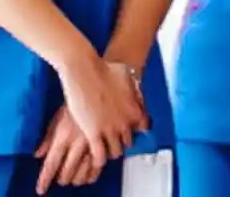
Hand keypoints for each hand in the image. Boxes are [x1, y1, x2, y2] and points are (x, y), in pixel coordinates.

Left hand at [34, 107, 102, 193]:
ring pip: (85, 171)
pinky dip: (95, 172)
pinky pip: (102, 164)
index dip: (45, 179)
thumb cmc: (77, 101)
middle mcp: (78, 142)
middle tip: (61, 179)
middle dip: (63, 178)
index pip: (51, 164)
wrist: (99, 87)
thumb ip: (48, 138)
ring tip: (76, 178)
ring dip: (79, 177)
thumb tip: (38, 154)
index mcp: (63, 136)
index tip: (41, 190)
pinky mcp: (108, 141)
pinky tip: (92, 173)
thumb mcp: (58, 118)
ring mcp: (94, 143)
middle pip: (67, 171)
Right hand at [55, 55, 147, 170]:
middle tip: (115, 142)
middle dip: (122, 143)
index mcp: (135, 110)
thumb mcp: (128, 78)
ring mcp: (110, 129)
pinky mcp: (93, 133)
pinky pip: (99, 155)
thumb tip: (137, 88)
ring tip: (105, 151)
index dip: (136, 131)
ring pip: (115, 151)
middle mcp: (126, 123)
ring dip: (111, 152)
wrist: (86, 71)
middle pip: (128, 142)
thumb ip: (134, 89)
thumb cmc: (106, 69)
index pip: (143, 129)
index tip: (130, 131)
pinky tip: (96, 158)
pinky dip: (99, 159)